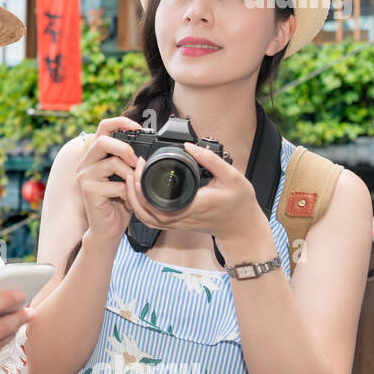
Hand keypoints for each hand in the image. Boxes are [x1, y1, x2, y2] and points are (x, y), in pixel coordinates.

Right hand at [75, 116, 145, 243]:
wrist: (108, 229)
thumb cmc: (119, 203)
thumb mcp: (126, 176)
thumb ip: (130, 161)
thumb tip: (145, 150)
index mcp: (94, 155)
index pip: (103, 127)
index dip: (120, 122)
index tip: (138, 127)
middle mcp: (85, 163)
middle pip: (102, 140)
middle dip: (125, 148)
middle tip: (136, 161)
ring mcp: (84, 176)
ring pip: (111, 162)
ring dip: (130, 173)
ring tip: (134, 184)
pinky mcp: (88, 190)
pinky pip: (115, 184)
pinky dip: (127, 191)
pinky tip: (126, 198)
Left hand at [123, 140, 261, 242]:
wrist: (242, 227)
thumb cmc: (239, 202)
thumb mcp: (231, 176)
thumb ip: (210, 160)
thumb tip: (189, 146)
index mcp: (192, 205)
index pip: (156, 200)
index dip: (141, 184)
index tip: (141, 164)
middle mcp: (180, 218)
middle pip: (143, 210)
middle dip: (132, 189)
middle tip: (133, 168)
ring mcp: (177, 224)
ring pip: (144, 218)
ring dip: (132, 200)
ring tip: (131, 179)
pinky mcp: (176, 225)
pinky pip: (150, 220)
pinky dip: (140, 208)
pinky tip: (138, 193)